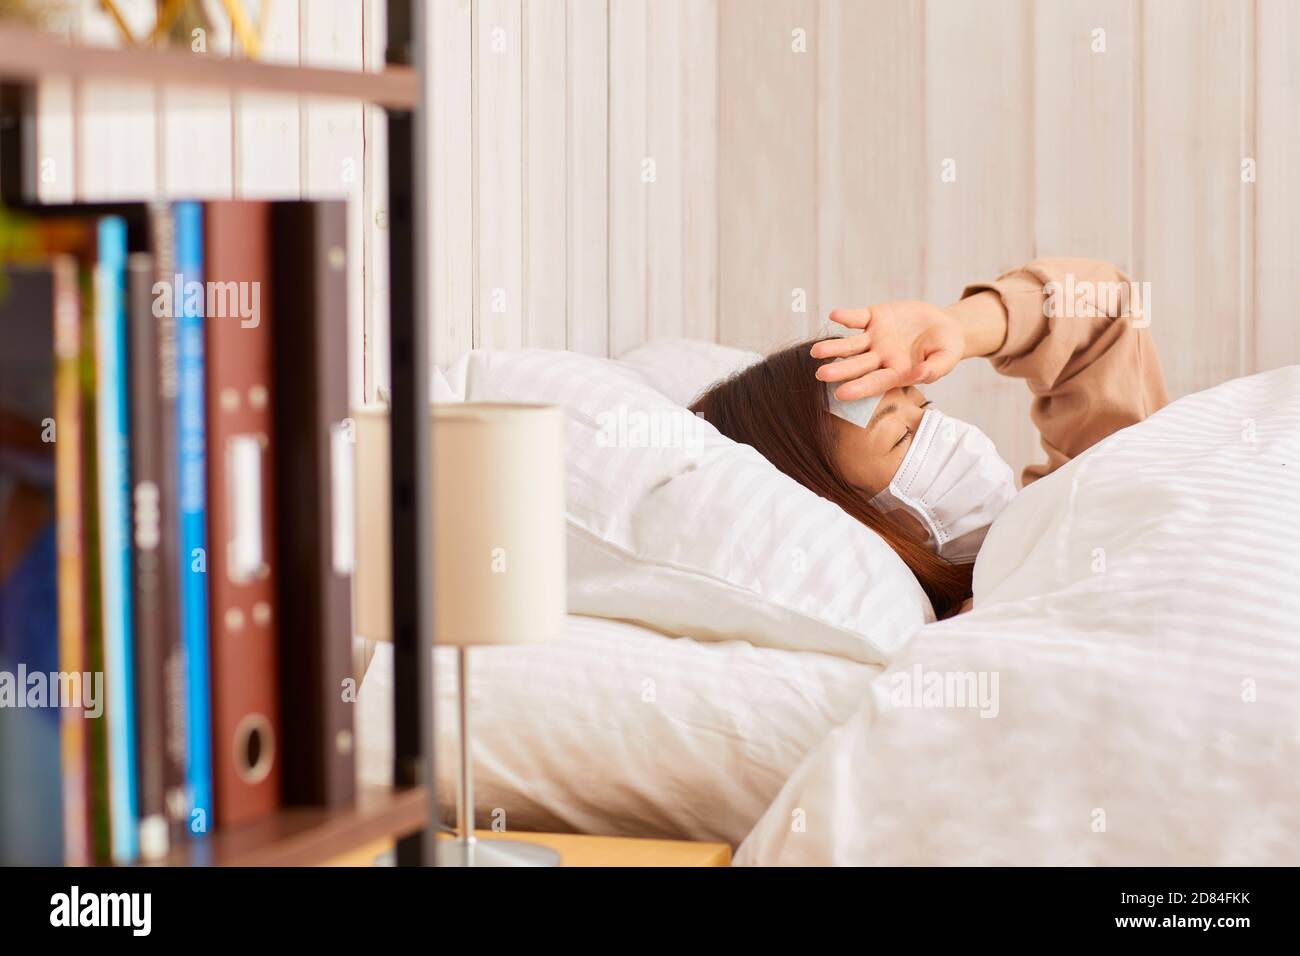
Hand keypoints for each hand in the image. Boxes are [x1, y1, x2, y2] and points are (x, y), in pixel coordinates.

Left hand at [811, 300, 963, 400]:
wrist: (944, 326)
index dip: (859, 388)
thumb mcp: (947, 358)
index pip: (875, 383)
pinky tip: (834, 315)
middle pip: (857, 365)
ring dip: (833, 347)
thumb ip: (935, 369)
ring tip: (816, 351)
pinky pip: (857, 317)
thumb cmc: (945, 348)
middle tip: (820, 375)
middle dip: (839, 370)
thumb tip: (921, 374)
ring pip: (850, 344)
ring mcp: (875, 338)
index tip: (841, 394)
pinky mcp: (874, 318)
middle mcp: (881, 358)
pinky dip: (846, 316)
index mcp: (896, 373)